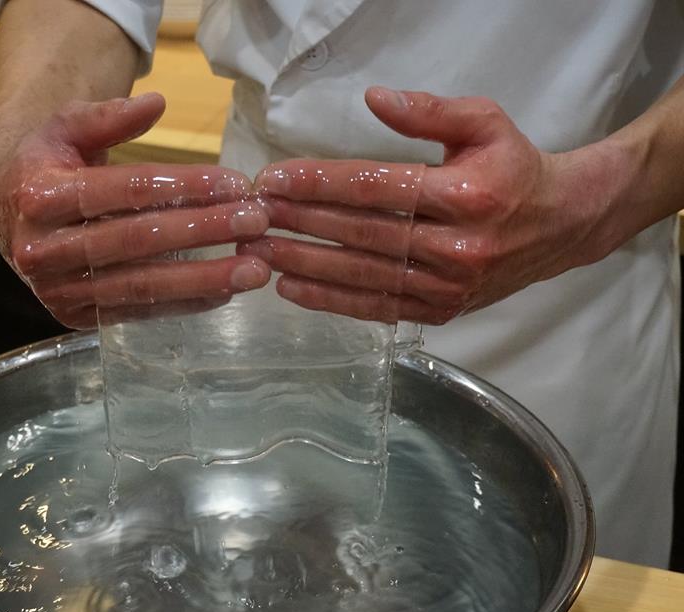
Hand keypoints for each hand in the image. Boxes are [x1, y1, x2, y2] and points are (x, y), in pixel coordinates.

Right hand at [0, 93, 270, 327]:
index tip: (235, 184)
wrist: (5, 213)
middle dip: (203, 231)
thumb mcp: (65, 127)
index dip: (184, 186)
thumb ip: (107, 116)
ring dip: (204, 279)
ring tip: (255, 268)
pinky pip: (138, 311)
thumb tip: (157, 102)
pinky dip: (184, 303)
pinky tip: (225, 291)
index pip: (124, 190)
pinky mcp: (75, 318)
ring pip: (141, 285)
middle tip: (256, 222)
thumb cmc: (47, 162)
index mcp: (39, 195)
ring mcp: (58, 290)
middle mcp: (43, 250)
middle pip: (137, 241)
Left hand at [241, 87, 629, 323]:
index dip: (319, 183)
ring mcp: (449, 286)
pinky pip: (377, 308)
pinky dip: (331, 301)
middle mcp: (457, 246)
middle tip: (252, 214)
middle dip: (299, 222)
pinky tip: (292, 288)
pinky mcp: (442, 312)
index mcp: (467, 194)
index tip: (273, 179)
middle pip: (361, 232)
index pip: (376, 187)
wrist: (560, 226)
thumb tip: (374, 99)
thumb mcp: (485, 123)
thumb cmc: (515, 169)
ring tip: (259, 250)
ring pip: (363, 274)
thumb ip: (430, 111)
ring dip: (305, 263)